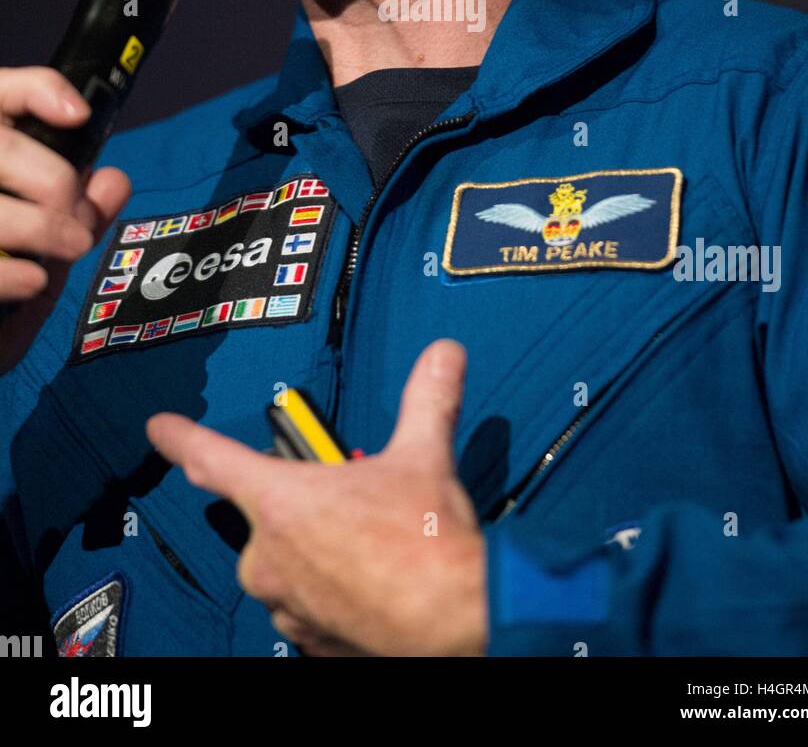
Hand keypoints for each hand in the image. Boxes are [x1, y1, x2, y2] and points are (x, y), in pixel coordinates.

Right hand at [0, 67, 131, 371]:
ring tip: (68, 248)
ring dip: (43, 226)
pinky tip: (31, 279)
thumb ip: (80, 210)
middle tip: (81, 221)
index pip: (0, 95)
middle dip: (56, 182)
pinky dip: (11, 271)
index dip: (38, 91)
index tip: (80, 115)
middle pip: (3, 148)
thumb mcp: (49, 245)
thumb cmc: (9, 283)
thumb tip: (115, 181)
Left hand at [147, 339, 488, 656]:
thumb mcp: (425, 456)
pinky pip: (304, 607)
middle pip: (266, 515)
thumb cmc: (430, 546)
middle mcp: (270, 556)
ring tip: (369, 545)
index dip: (182, 439)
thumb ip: (427, 397)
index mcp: (283, 502)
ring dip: (314, 551)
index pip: (213, 458)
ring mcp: (286, 605)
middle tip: (352, 501)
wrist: (460, 623)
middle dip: (302, 505)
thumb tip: (443, 354)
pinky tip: (370, 583)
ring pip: (285, 564)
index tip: (159, 428)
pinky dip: (329, 592)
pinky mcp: (309, 641)